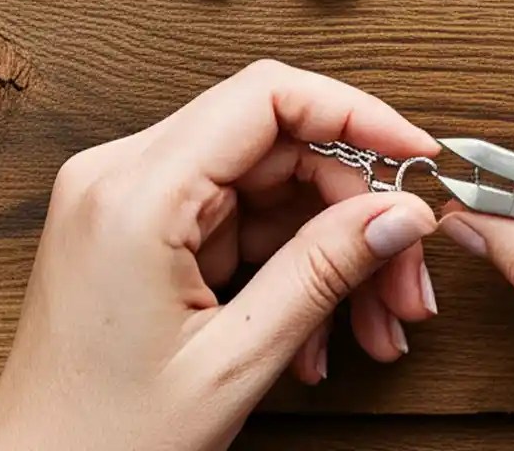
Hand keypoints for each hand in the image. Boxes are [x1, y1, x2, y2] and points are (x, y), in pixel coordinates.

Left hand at [0, 60, 440, 450]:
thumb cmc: (99, 439)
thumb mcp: (233, 360)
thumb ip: (323, 271)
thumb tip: (398, 212)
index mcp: (133, 194)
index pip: (266, 97)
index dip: (356, 115)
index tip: (415, 154)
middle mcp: (122, 178)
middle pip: (280, 148)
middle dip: (356, 211)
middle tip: (405, 279)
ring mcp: (130, 202)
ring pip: (272, 191)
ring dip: (333, 252)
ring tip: (371, 326)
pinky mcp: (143, 230)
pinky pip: (244, 225)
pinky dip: (292, 271)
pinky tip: (317, 335)